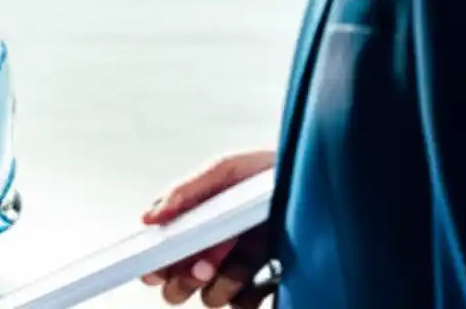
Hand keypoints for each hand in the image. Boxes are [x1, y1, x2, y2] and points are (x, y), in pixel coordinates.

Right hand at [139, 150, 276, 306]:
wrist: (317, 182)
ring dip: (220, 285)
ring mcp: (237, 269)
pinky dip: (251, 293)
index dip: (152, 265)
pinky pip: (245, 304)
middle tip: (202, 268)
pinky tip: (265, 268)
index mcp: (193, 223)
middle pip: (177, 286)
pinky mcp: (264, 284)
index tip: (155, 270)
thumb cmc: (268, 171)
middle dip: (184, 281)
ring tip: (240, 259)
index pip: (160, 253)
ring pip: (210, 298)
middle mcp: (210, 249)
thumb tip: (148, 218)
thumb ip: (185, 192)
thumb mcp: (224, 170)